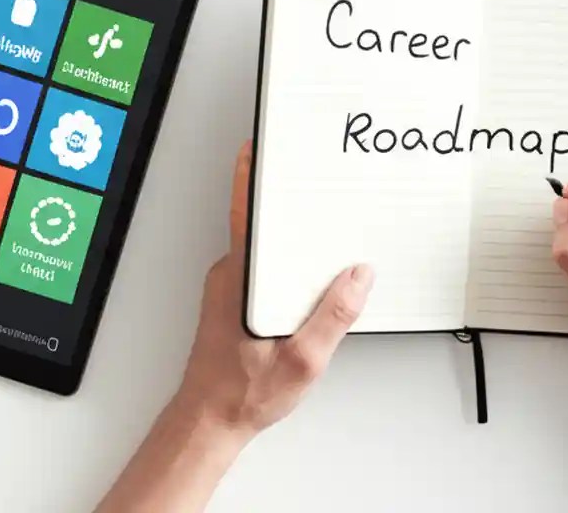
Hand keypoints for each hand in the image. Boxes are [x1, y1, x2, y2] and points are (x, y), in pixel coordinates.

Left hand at [100, 143, 374, 512]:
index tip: (257, 146)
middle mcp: (231, 276)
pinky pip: (266, 272)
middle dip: (294, 212)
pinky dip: (290, 272)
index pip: (245, 214)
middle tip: (324, 195)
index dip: (250, 177)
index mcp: (241, 280)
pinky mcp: (235, 300)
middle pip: (265, 228)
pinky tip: (314, 290)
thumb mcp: (301, 361)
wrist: (210, 421)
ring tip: (331, 250)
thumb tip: (358, 278)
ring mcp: (231, 287)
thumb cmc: (241, 394)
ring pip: (268, 252)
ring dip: (295, 249)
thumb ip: (332, 317)